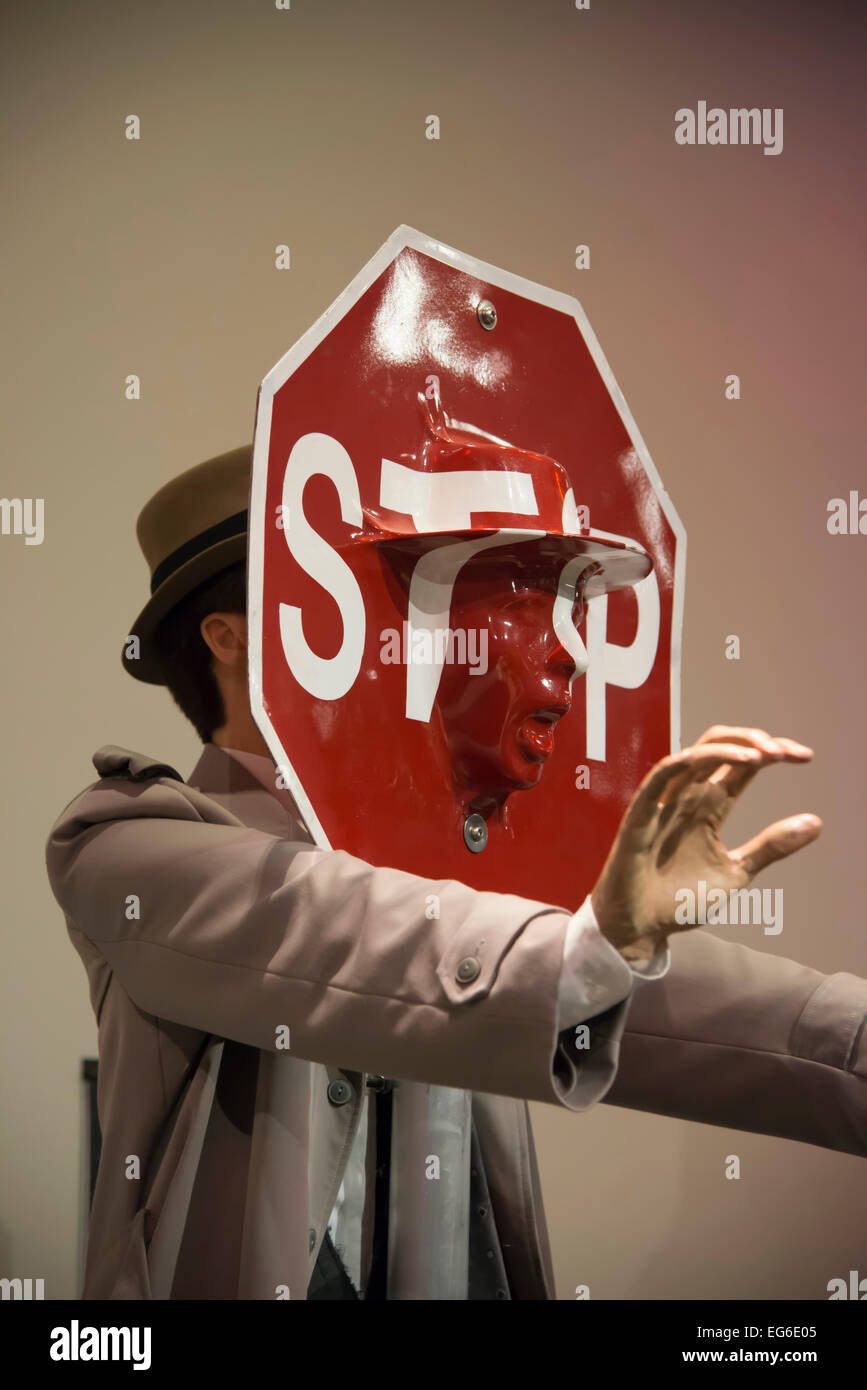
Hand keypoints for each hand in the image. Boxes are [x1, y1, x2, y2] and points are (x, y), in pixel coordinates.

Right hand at [590, 726, 821, 963]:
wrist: (642, 929)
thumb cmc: (680, 900)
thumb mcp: (737, 871)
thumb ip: (771, 846)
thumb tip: (817, 821)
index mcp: (710, 807)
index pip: (742, 766)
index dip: (773, 753)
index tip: (805, 756)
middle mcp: (688, 798)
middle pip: (719, 747)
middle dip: (752, 740)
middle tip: (783, 752)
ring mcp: (664, 804)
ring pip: (692, 755)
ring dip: (725, 747)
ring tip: (758, 755)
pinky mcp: (641, 816)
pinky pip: (656, 779)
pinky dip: (680, 763)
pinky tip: (705, 760)